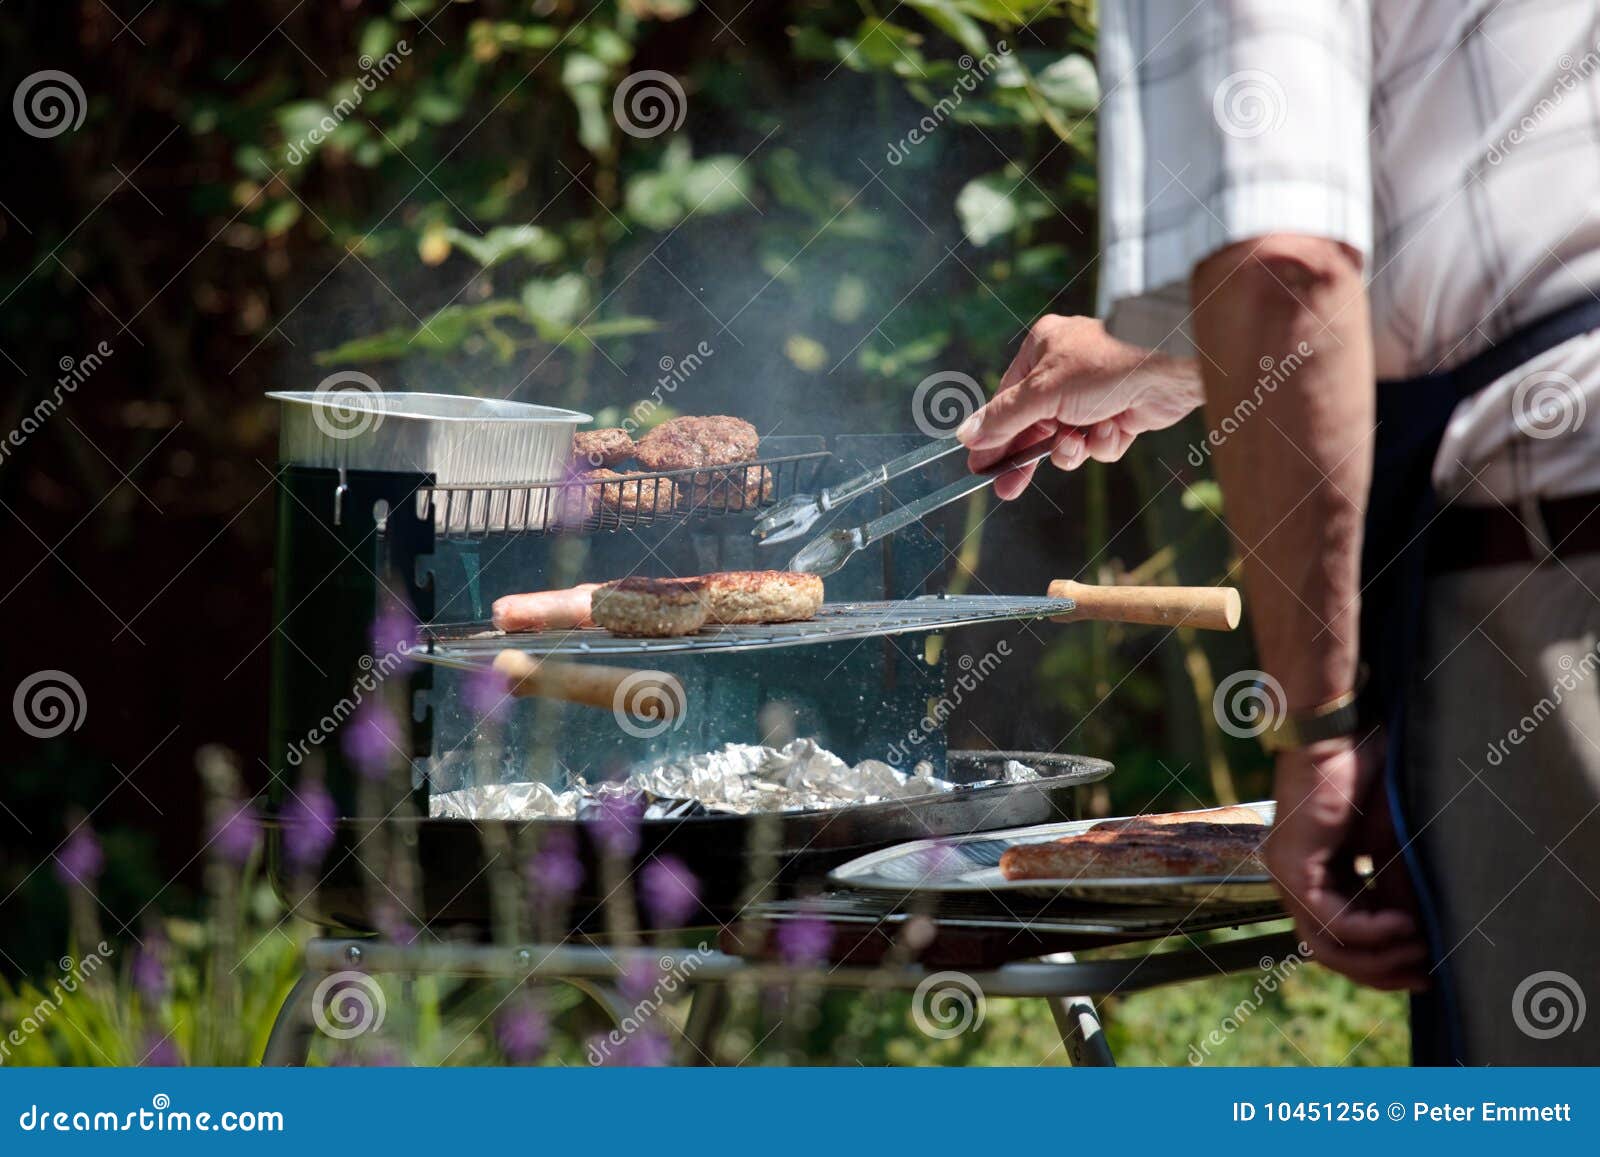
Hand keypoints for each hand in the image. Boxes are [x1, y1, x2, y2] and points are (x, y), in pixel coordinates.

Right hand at [955, 315, 1201, 498]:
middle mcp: (1066, 370)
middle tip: (1008, 488)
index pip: (1007, 402)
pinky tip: (1113, 429)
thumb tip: (967, 435)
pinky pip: (1098, 443)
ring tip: (1079, 443)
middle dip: (1029, 456)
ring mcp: (1095, 394)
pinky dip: (1103, 442)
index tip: (980, 467)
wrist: (1175, 364)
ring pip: (1067, 439)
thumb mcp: (1044, 392)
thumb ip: (1005, 417)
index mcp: (1042, 351)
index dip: (994, 437)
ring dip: (1073, 447)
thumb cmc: (1108, 363)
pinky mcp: (1121, 413)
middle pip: (1035, 425)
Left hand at [1263, 732, 1429, 990]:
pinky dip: (1371, 929)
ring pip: (1326, 945)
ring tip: (1422, 947)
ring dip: (1379, 956)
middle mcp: (1294, 882)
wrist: (1344, 735)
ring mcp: (1287, 876)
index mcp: (1317, 876)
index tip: (1428, 970)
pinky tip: (1405, 923)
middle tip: (1427, 976)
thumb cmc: (1369, 777)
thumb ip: (1396, 893)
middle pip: (1331, 953)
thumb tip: (1421, 941)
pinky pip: (1330, 919)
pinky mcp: (1292, 867)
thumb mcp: (1391, 847)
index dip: (1384, 963)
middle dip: (1382, 971)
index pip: (1341, 939)